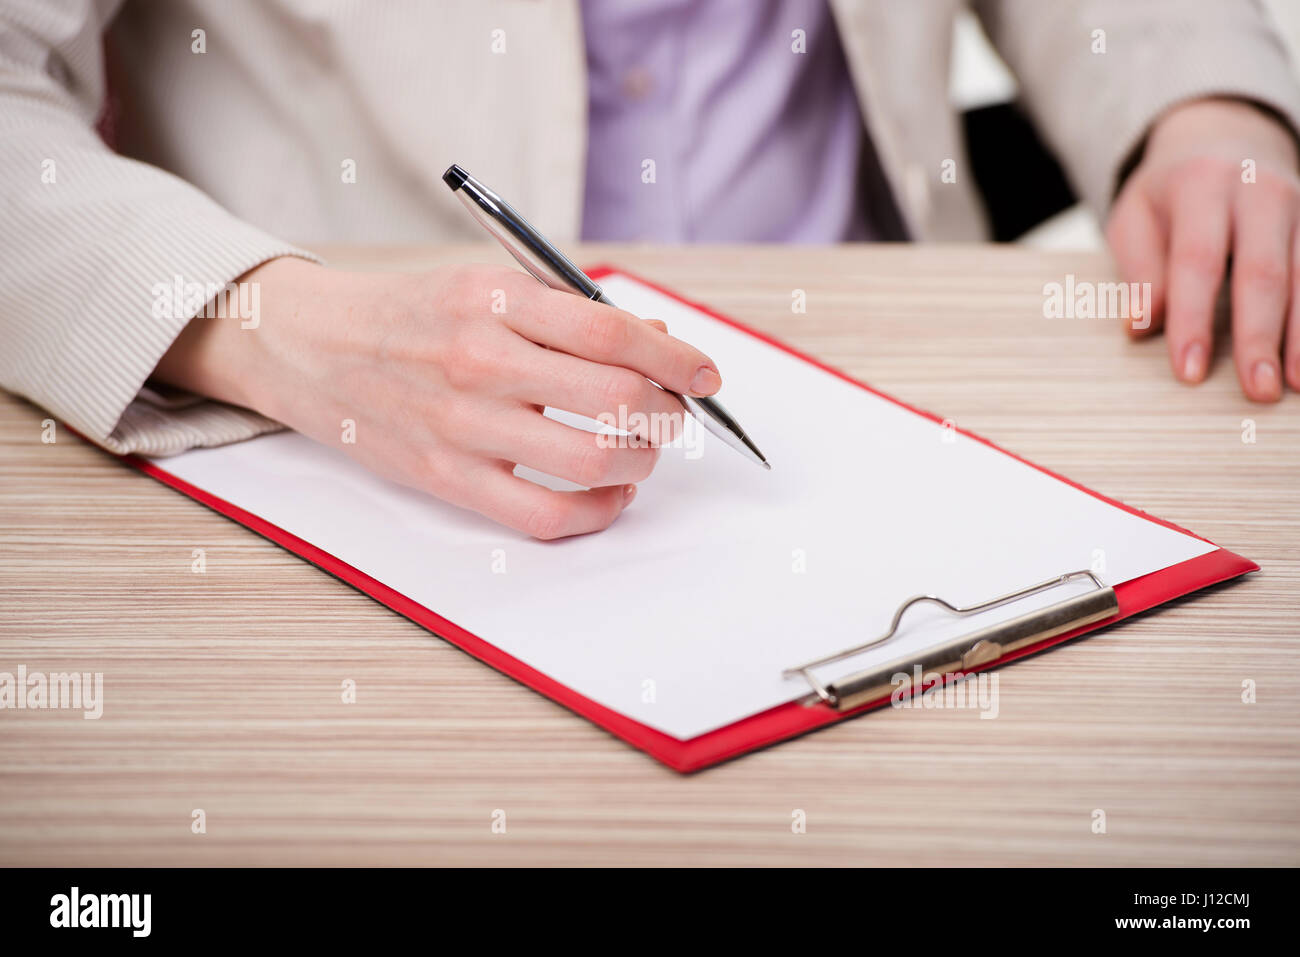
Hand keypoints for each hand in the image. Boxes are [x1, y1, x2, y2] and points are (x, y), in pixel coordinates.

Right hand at [155, 259, 722, 537]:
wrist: (310, 346)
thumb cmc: (410, 315)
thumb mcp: (484, 287)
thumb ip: (569, 314)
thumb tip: (658, 342)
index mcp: (494, 299)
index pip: (613, 331)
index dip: (677, 358)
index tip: (703, 374)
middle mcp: (480, 360)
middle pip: (617, 399)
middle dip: (667, 412)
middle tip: (673, 413)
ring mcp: (462, 425)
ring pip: (593, 461)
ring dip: (641, 460)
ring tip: (642, 451)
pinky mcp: (447, 478)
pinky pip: (545, 516)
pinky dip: (598, 513)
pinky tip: (610, 495)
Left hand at [1106, 97, 1299, 400]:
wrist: (1223, 139)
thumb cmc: (1169, 192)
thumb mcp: (1135, 218)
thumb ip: (1141, 270)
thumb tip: (1141, 326)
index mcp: (1202, 184)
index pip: (1198, 260)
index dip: (1194, 320)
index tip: (1189, 372)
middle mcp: (1261, 189)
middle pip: (1264, 271)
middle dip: (1260, 336)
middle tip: (1256, 391)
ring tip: (1296, 386)